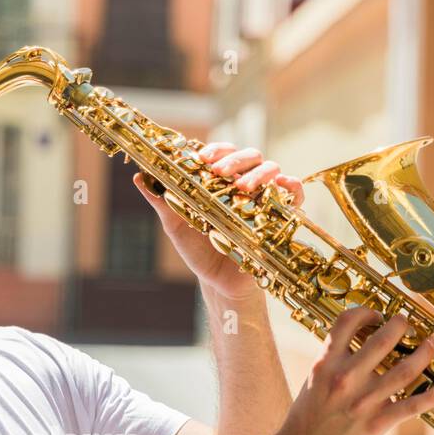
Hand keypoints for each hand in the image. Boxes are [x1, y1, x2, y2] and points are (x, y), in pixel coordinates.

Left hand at [132, 142, 304, 301]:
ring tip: (242, 187)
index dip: (214, 150)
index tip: (201, 157)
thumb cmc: (199, 252)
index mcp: (221, 181)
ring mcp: (265, 197)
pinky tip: (283, 186)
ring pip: (271, 168)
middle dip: (234, 159)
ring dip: (258, 173)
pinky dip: (292, 187)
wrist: (220, 284)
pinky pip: (294, 194)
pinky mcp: (281, 215)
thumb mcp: (177, 226)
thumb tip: (140, 178)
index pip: (222, 153)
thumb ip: (162, 202)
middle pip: (248, 155)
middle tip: (219, 171)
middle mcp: (244, 183)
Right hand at [274, 307, 433, 434]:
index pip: (346, 322)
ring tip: (432, 343)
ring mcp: (363, 401)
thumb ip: (332, 363)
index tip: (375, 315)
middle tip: (408, 324)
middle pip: (383, 339)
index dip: (365, 312)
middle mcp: (345, 378)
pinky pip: (413, 405)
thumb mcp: (313, 382)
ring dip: (425, 352)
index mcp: (325, 364)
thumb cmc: (305, 420)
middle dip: (401, 325)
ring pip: (406, 369)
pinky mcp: (376, 423)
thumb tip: (353, 345)